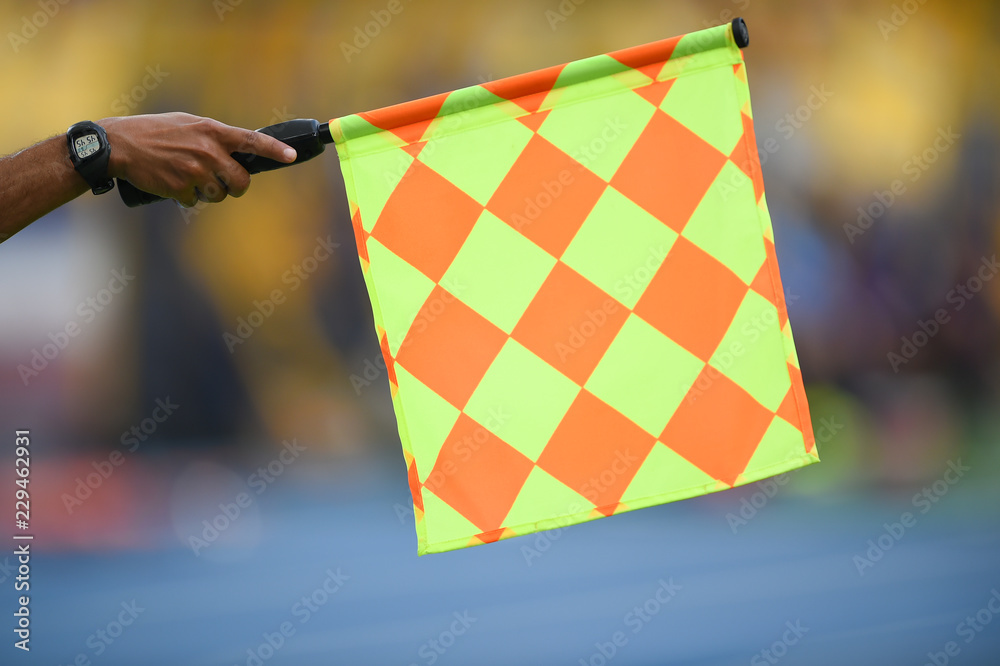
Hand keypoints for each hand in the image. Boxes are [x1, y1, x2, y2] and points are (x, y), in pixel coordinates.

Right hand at [99, 113, 296, 206]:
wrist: (119, 145)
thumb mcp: (187, 123)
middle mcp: (207, 151)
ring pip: (219, 194)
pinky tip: (172, 182)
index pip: (251, 141)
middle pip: (241, 181)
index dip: (274, 150)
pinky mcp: (181, 189)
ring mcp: (195, 172)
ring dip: (209, 192)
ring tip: (189, 176)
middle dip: (236, 186)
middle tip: (227, 183)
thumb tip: (239, 148)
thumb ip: (213, 135)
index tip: (292, 156)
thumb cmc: (154, 131)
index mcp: (211, 131)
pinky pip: (195, 201)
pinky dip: (186, 196)